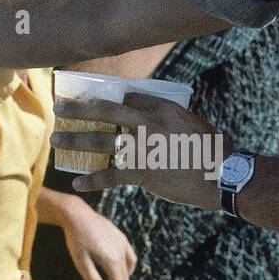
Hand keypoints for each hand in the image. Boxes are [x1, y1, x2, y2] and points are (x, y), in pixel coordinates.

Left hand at [50, 93, 225, 208]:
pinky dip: (93, 180)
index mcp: (160, 107)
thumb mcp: (189, 120)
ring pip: (101, 142)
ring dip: (75, 141)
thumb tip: (138, 110)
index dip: (107, 98)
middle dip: (78, 110)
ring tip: (55, 140)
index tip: (89, 99)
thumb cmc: (209, 147)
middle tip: (58, 107)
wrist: (223, 174)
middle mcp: (147, 124)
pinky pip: (111, 176)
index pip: (126, 98)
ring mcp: (142, 149)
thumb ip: (163, 114)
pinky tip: (77, 182)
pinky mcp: (143, 173)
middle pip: (104, 112)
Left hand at [52, 194, 136, 279]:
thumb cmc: (76, 240)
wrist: (77, 215)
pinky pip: (130, 256)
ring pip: (129, 268)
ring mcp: (123, 244)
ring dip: (121, 275)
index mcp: (113, 261)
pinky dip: (126, 264)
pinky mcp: (122, 236)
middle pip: (125, 279)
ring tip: (106, 276)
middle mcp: (122, 253)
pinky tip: (117, 265)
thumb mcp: (82, 264)